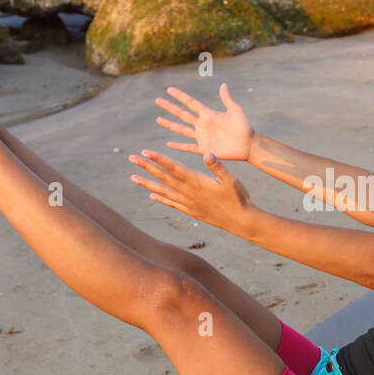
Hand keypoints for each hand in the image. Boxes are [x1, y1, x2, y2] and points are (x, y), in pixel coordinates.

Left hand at [129, 149, 257, 235]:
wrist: (241, 222)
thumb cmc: (239, 198)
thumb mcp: (231, 179)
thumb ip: (217, 167)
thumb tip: (206, 154)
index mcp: (197, 182)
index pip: (174, 168)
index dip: (159, 159)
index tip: (145, 152)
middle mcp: (189, 193)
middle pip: (164, 178)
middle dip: (147, 167)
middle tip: (131, 159)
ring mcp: (188, 204)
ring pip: (163, 191)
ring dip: (147, 183)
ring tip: (133, 177)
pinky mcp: (191, 212)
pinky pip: (172, 204)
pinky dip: (160, 198)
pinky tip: (151, 194)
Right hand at [154, 83, 254, 161]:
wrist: (248, 144)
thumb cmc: (244, 127)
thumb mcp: (235, 110)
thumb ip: (227, 99)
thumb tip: (223, 84)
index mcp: (208, 114)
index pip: (190, 103)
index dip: (180, 96)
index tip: (169, 89)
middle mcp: (202, 125)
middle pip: (182, 114)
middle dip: (170, 107)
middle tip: (157, 100)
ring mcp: (202, 137)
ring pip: (181, 129)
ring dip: (170, 124)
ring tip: (158, 119)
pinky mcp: (204, 149)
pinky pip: (188, 147)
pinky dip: (178, 146)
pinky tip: (168, 144)